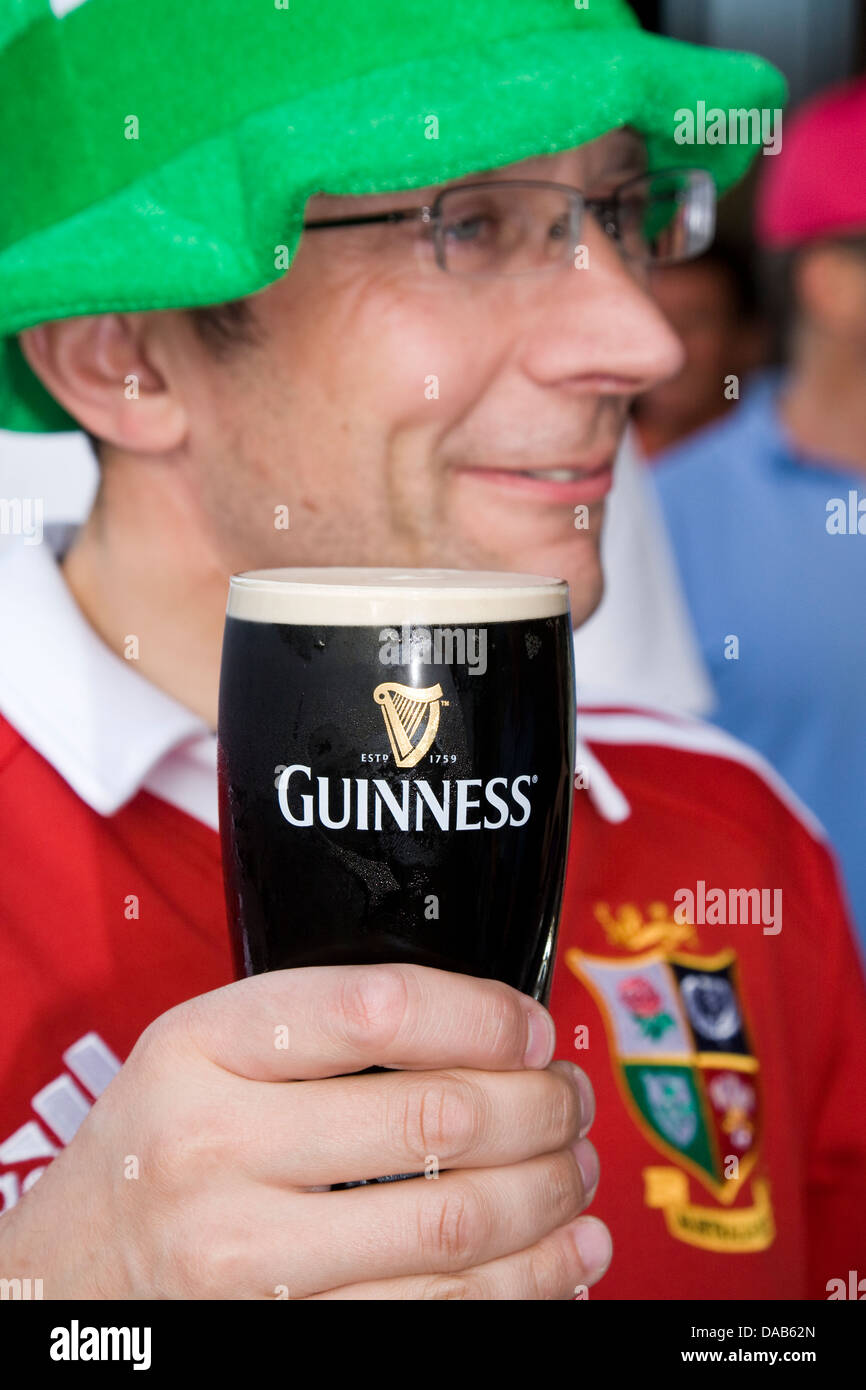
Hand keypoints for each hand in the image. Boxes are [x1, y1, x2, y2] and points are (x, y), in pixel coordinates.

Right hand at [0, 964, 610, 1298]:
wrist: (75, 1274)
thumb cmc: (164, 1140)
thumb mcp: (206, 1050)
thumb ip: (318, 1023)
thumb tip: (493, 1024)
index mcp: (202, 1049)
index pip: (375, 1009)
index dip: (483, 1015)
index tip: (532, 1027)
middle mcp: (214, 1151)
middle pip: (433, 1120)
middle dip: (539, 1107)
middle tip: (569, 1098)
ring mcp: (243, 1258)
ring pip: (452, 1227)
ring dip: (550, 1195)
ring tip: (577, 1168)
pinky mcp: (283, 1336)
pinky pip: (437, 1315)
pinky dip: (527, 1286)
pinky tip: (566, 1255)